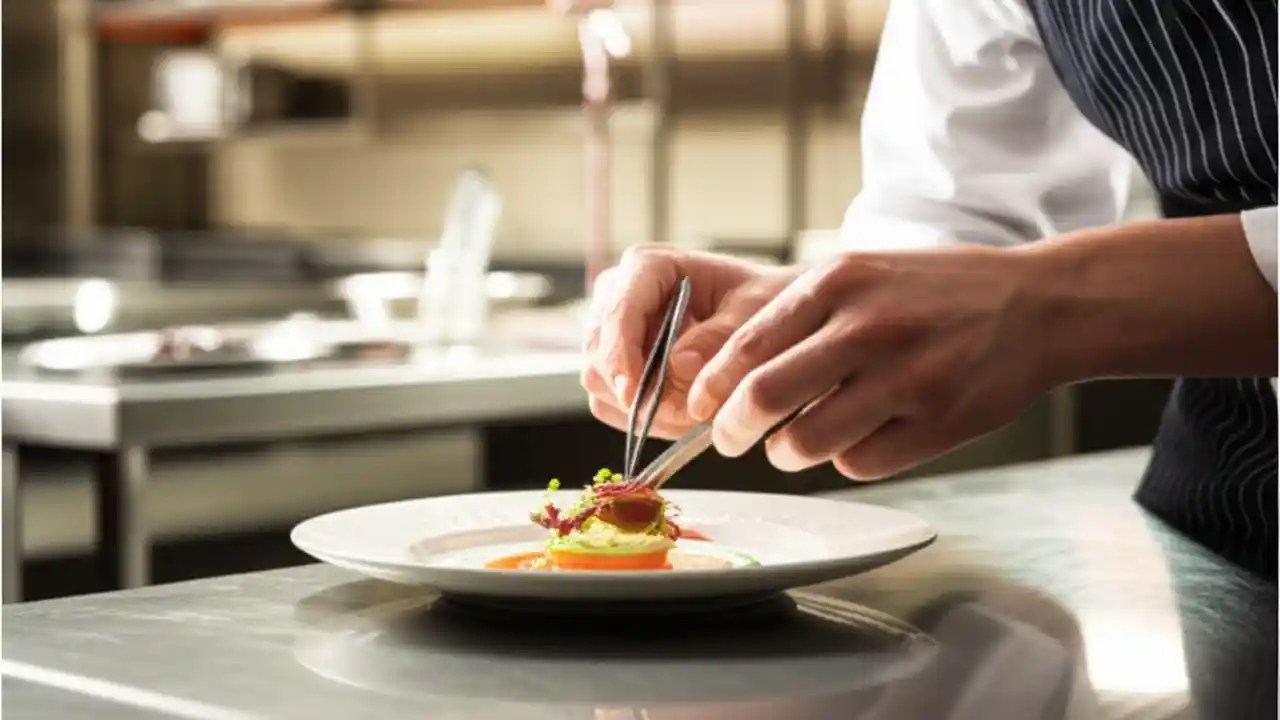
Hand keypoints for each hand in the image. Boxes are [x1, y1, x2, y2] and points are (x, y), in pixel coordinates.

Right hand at [584, 246, 797, 438]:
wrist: (766, 315)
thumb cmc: (762, 302)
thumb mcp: (755, 312)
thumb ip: (720, 338)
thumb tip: (679, 365)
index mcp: (648, 266)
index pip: (617, 313)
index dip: (620, 357)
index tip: (635, 397)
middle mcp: (619, 294)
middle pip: (598, 352)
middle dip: (636, 393)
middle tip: (688, 417)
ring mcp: (612, 331)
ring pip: (597, 381)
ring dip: (640, 410)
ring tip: (693, 415)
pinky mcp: (614, 364)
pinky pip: (608, 402)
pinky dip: (639, 418)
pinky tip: (679, 414)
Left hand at [688, 245, 1053, 479]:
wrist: (1037, 305)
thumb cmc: (935, 292)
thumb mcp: (862, 274)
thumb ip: (798, 316)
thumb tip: (722, 373)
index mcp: (840, 283)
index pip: (746, 347)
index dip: (711, 388)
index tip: (702, 405)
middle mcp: (869, 328)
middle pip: (763, 398)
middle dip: (731, 431)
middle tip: (729, 439)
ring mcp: (906, 379)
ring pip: (805, 442)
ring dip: (784, 454)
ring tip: (789, 446)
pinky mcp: (937, 424)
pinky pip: (858, 463)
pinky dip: (844, 460)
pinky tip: (857, 438)